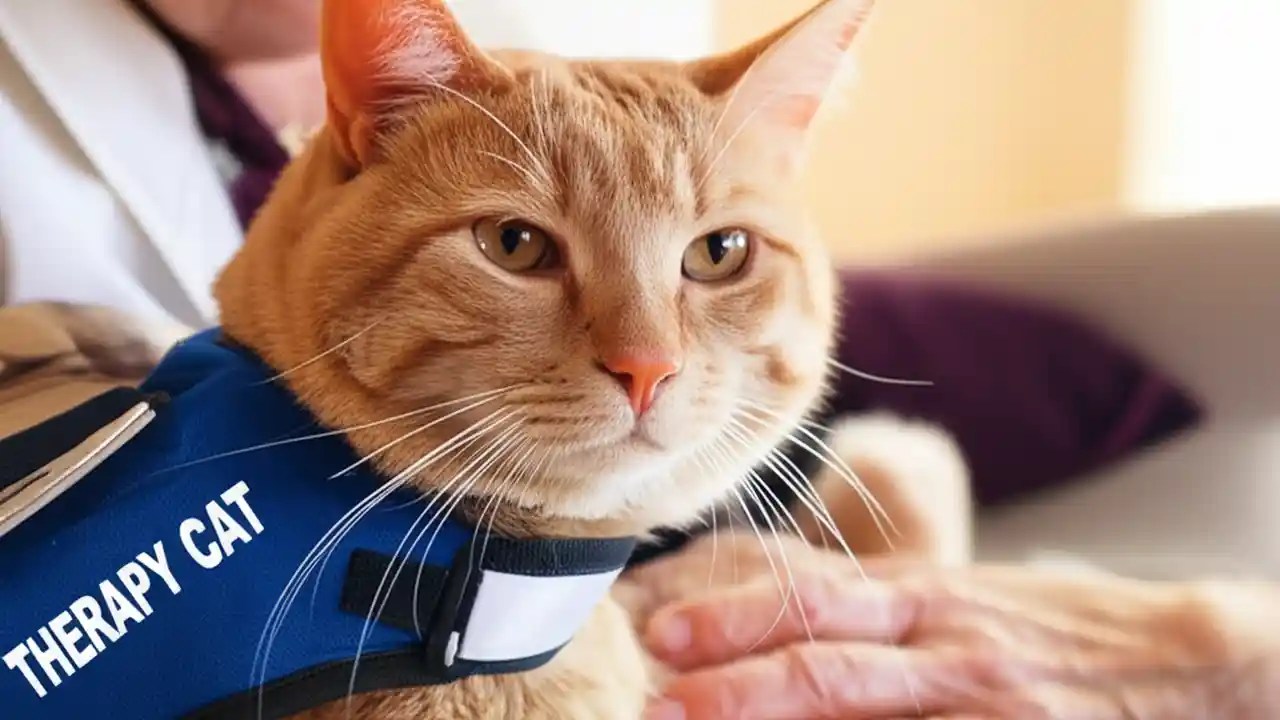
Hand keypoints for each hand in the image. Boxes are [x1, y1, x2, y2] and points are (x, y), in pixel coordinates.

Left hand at [632, 537, 1264, 718]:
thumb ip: (870, 616)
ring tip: (692, 718)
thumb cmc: (1043, 630)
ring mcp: (977, 695)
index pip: (808, 590)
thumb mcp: (954, 604)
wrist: (1178, 658)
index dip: (730, 612)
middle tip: (654, 688)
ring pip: (858, 701)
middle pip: (821, 643)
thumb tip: (770, 636)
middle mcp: (939, 637)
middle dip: (731, 669)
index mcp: (919, 594)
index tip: (658, 631)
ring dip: (770, 711)